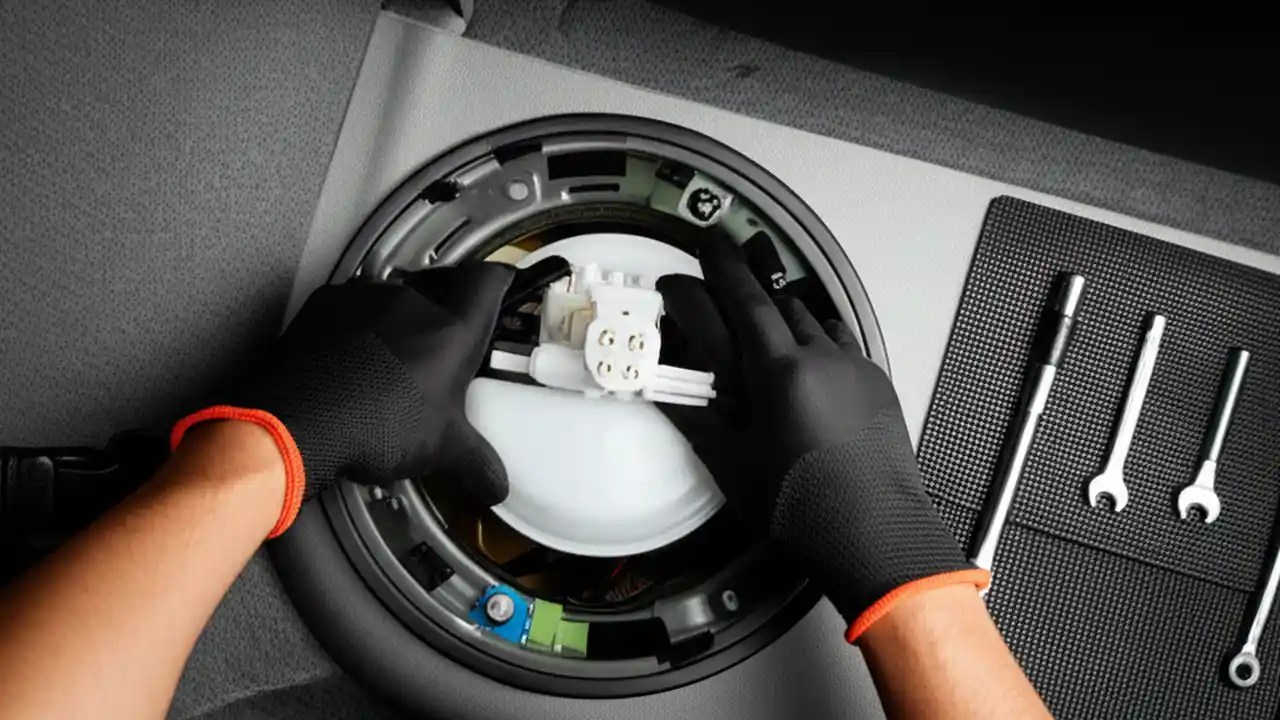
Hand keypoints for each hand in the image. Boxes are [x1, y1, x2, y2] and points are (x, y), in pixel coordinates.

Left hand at [172, 262, 519, 536]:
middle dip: (445, 308)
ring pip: (394, 294)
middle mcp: (411, 301)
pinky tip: (355, 360)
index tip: (501, 284)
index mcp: (453, 328)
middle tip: (445, 341)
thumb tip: (494, 481)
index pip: (487, 280)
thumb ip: (475, 463)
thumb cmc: (374, 425)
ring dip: (399, 318)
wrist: (298, 422)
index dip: (498, 280)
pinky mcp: (325, 305)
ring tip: (395, 358)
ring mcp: (365, 298)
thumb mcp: (440, 451)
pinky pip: (352, 305)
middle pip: (440, 285)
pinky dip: (358, 326)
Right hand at [657, 237, 986, 640]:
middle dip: (744, 285)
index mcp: (778, 372)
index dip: (713, 273)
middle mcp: (818, 356)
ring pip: (810, 318)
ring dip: (782, 313)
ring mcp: (852, 366)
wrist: (875, 531)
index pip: (740, 302)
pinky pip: (840, 341)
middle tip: (721, 280)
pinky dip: (817, 338)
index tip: (696, 255)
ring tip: (763, 326)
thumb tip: (668, 390)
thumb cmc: (798, 505)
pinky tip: (809, 358)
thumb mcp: (732, 466)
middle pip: (775, 301)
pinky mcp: (876, 382)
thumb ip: (698, 420)